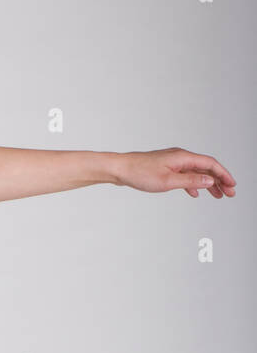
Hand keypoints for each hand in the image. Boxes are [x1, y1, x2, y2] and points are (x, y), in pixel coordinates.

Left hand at [118, 147, 235, 198]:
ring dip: (208, 184)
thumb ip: (190, 181)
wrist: (120, 169)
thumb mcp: (168, 181)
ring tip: (217, 195)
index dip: (224, 174)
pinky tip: (195, 193)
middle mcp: (181, 157)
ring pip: (196, 173)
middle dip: (219, 181)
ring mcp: (173, 162)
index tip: (232, 185)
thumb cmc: (140, 173)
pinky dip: (193, 184)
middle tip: (229, 193)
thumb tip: (210, 181)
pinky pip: (185, 176)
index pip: (211, 164)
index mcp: (184, 157)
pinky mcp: (165, 168)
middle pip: (206, 168)